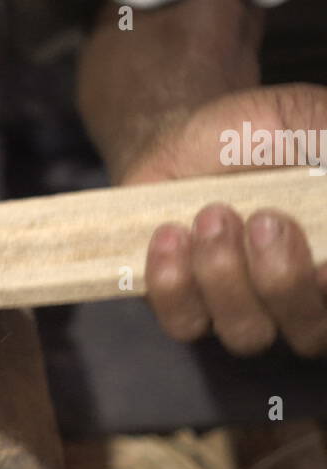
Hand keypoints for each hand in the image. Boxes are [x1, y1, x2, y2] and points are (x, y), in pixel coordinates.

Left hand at [123, 84, 326, 356]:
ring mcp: (238, 308)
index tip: (325, 268)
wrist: (183, 140)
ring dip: (226, 277)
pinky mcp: (183, 305)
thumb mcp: (305, 123)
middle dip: (284, 279)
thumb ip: (325, 142)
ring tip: (209, 219)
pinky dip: (174, 284)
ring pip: (245, 333)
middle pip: (309, 332)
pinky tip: (170, 236)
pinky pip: (183, 322)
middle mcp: (296, 298)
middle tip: (262, 220)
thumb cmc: (259, 135)